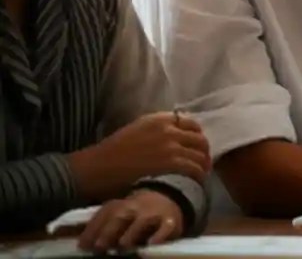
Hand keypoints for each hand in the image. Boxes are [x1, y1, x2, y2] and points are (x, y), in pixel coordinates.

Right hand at [68, 112, 210, 201]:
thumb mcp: (136, 131)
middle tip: (202, 165)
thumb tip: (176, 140)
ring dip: (202, 166)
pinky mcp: (170, 163)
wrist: (95, 168)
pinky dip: (198, 176)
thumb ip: (157, 132)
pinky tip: (195, 184)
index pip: (191, 124)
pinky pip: (194, 168)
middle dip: (203, 153)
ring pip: (200, 154)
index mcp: (158, 119)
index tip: (195, 148)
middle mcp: (168, 129)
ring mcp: (170, 145)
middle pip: (199, 139)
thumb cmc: (111, 154)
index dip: (196, 138)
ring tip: (200, 177)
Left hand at [78, 189, 184, 252]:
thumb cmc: (134, 214)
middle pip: (120, 216)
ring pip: (142, 220)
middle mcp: (134, 207)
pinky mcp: (170, 221)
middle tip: (99, 246)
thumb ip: (101, 227)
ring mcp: (153, 213)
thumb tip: (81, 244)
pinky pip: (165, 227)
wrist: (166, 199)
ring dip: (132, 232)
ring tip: (123, 245)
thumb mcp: (117, 215)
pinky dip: (159, 235)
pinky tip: (152, 243)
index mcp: (118, 206)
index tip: (83, 246)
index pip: (103, 216)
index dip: (92, 231)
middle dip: (109, 231)